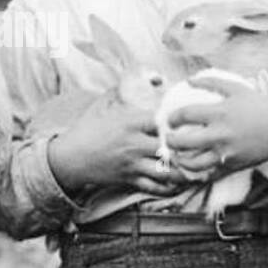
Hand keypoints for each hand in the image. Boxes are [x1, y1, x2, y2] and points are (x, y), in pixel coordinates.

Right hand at [47, 99, 184, 197]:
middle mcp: (134, 143)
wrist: (70, 157)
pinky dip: (168, 188)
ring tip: (192, 168)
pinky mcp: (129, 179)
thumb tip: (139, 78)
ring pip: (166, 171)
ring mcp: (133, 163)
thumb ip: (120, 93)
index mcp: (130, 122)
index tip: (182, 123)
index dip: (175, 123)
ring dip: (182, 171)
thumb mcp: (102, 106)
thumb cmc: (87, 130)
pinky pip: (155, 187)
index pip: (162, 121)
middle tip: (196, 148)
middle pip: (170, 148)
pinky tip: (177, 184)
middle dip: (185, 149)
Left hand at [164, 75, 267, 173]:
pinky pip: (208, 175)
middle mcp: (221, 135)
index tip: (170, 119)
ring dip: (179, 160)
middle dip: (170, 141)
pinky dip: (196, 173)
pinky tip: (191, 166)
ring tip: (176, 155)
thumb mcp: (237, 88)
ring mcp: (226, 154)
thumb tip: (188, 80)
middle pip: (183, 143)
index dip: (172, 117)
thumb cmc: (260, 107)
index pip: (185, 115)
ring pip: (192, 164)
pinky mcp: (232, 167)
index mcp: (220, 113)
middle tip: (168, 138)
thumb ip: (211, 82)